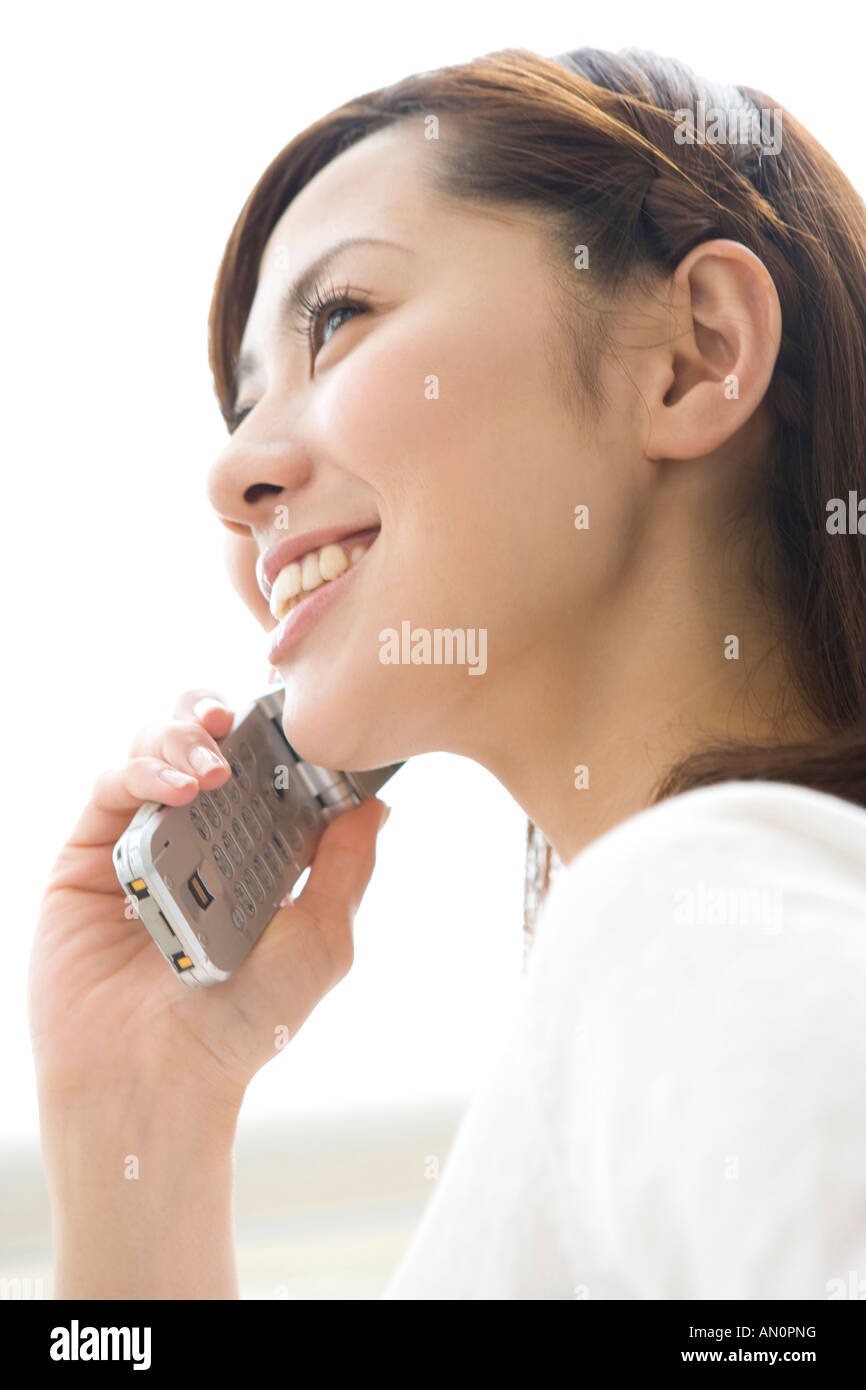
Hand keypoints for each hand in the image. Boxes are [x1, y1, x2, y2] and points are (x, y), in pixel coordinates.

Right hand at [29, 688, 389, 1111]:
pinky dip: (144, 769)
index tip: (298, 709)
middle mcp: (196, 835)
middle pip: (203, 739)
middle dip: (222, 716)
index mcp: (252, 849)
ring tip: (210, 766)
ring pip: (155, 746)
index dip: (276, 731)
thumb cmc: (243, 1021)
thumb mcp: (320, 940)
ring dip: (183, 734)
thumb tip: (377, 802)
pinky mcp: (90, 852)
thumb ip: (347, 867)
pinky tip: (177, 790)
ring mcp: (142, 839)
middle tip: (240, 719)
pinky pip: (112, 785)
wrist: (158, 1077)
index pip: (262, 764)